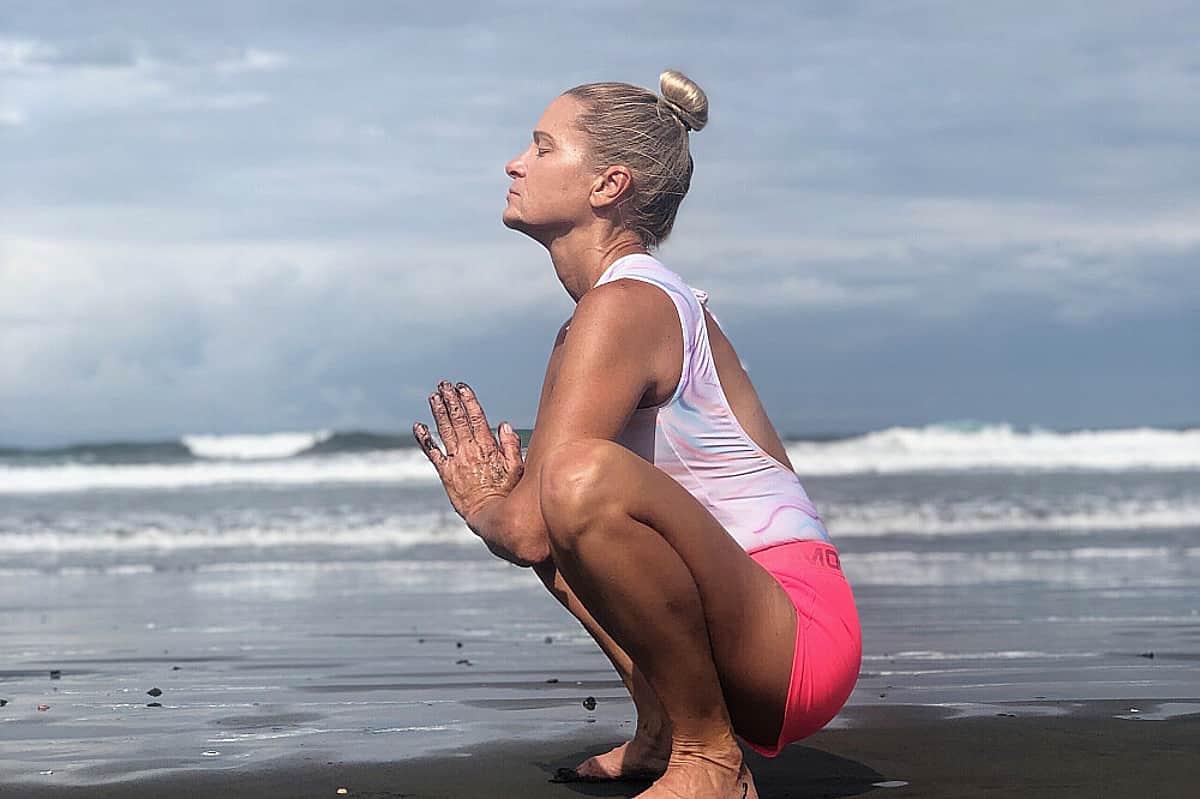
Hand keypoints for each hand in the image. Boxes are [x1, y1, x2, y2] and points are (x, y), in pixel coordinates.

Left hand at [412, 380, 523, 528]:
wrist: (490, 516)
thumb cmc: (508, 494)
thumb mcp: (517, 469)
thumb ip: (511, 447)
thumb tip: (504, 425)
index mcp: (487, 447)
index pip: (476, 418)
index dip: (469, 401)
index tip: (462, 387)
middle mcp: (469, 451)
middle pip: (458, 420)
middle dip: (451, 401)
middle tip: (444, 385)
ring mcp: (456, 461)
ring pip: (445, 431)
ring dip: (439, 413)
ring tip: (433, 397)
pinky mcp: (445, 473)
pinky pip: (432, 453)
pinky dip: (425, 439)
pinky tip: (418, 426)